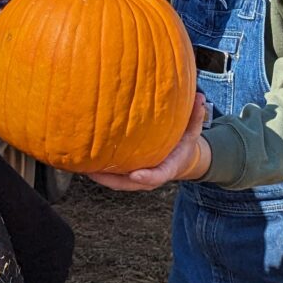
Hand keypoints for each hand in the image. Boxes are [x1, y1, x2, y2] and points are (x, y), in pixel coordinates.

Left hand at [89, 93, 209, 191]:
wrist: (180, 159)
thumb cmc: (183, 144)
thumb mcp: (193, 131)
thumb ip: (196, 116)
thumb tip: (200, 98)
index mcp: (167, 168)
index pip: (157, 176)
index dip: (147, 177)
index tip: (136, 175)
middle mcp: (149, 176)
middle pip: (128, 184)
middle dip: (111, 179)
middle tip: (94, 170)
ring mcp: (137, 178)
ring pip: (115, 181)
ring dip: (99, 175)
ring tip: (81, 164)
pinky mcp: (127, 174)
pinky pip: (111, 175)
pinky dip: (98, 169)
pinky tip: (83, 157)